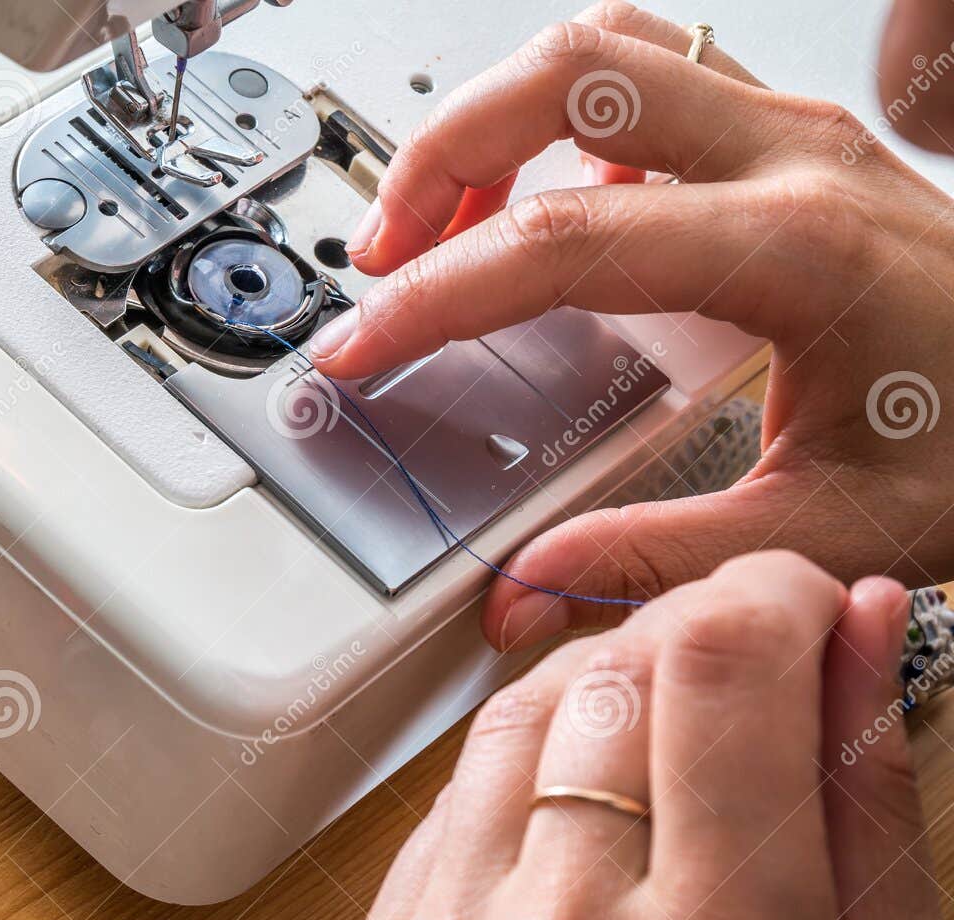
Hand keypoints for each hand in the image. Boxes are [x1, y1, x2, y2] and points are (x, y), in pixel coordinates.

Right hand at [304, 2, 953, 652]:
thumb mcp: (835, 531)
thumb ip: (663, 562)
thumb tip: (526, 586)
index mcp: (793, 251)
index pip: (561, 244)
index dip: (435, 296)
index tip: (363, 347)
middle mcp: (791, 159)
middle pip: (566, 75)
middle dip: (437, 156)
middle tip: (383, 257)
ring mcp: (794, 131)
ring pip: (604, 48)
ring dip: (494, 118)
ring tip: (439, 218)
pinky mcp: (791, 139)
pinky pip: (650, 72)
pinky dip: (565, 117)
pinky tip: (550, 204)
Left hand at [336, 552, 949, 919]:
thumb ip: (865, 795)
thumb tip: (858, 616)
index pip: (717, 659)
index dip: (772, 596)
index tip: (803, 610)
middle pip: (612, 671)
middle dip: (695, 645)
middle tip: (750, 686)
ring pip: (520, 712)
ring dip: (606, 698)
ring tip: (673, 762)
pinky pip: (455, 795)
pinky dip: (529, 777)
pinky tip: (586, 834)